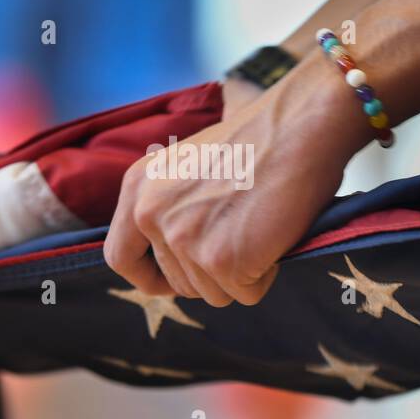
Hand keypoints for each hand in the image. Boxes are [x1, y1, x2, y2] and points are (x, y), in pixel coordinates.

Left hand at [107, 67, 367, 305]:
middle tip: (245, 233)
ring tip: (260, 227)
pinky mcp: (221, 259)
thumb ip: (170, 206)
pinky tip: (274, 235)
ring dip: (243, 273)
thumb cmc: (259, 142)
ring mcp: (183, 238)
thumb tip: (175, 257)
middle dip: (214, 272)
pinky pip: (246, 294)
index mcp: (138, 186)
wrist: (299, 124)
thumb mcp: (189, 167)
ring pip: (213, 293)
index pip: (120, 256)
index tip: (173, 282)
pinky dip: (267, 274)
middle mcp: (149, 213)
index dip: (150, 277)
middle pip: (177, 284)